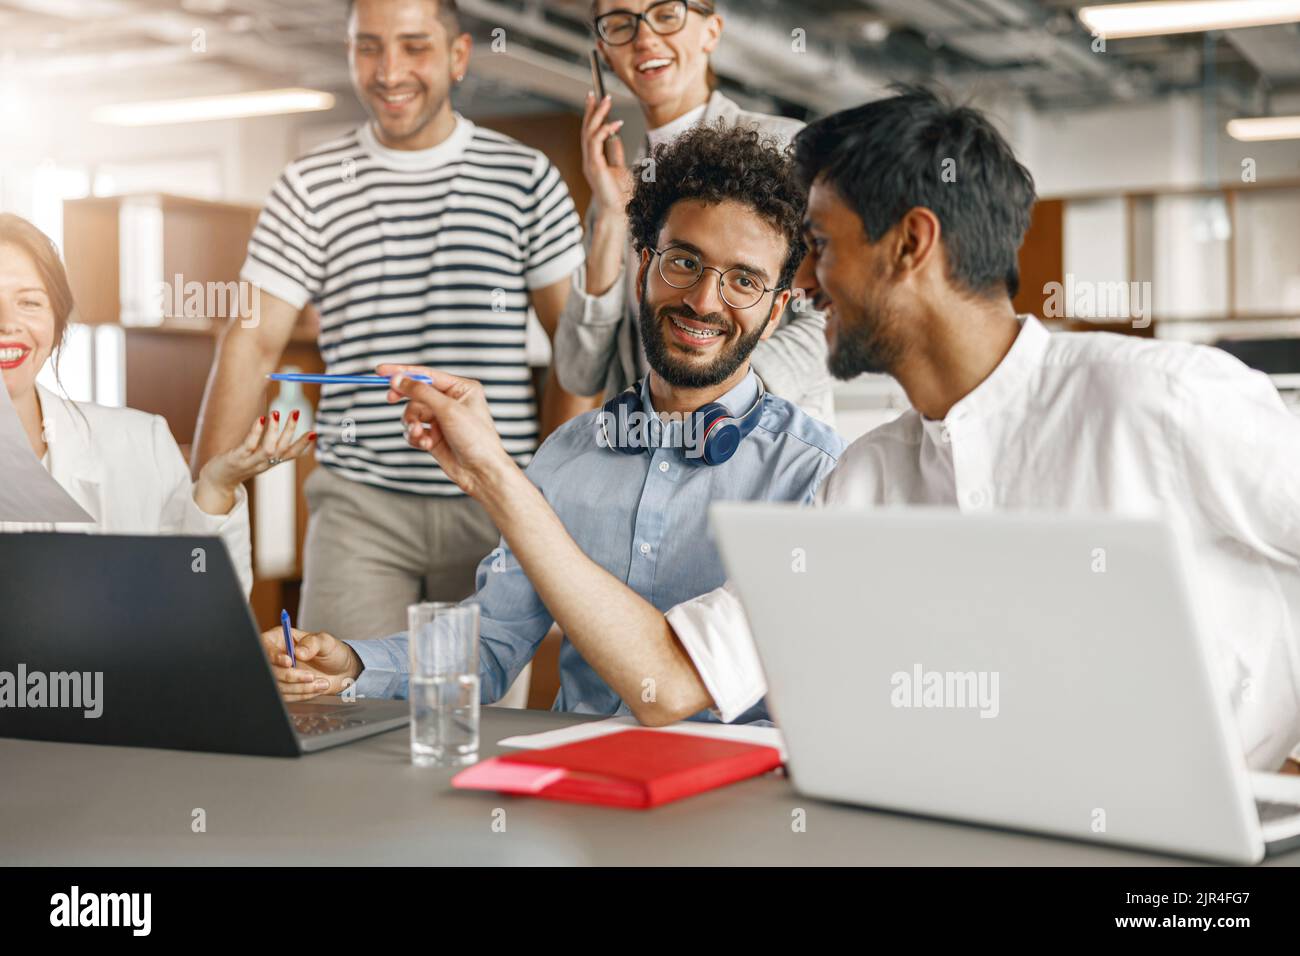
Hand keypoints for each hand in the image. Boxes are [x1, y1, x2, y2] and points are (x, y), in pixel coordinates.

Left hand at [195, 408, 315, 513]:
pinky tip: (260, 419)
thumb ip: (271, 446)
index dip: (303, 444)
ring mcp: (250, 462)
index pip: (291, 454)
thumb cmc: (239, 464)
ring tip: (276, 413)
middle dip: (290, 430)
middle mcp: (264, 464)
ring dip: (274, 431)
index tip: (315, 432)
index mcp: (271, 463)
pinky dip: (256, 432)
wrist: (217, 482)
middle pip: (282, 448)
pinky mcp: (236, 459)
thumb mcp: (258, 457)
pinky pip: (248, 445)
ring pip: (268, 449)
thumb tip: (282, 429)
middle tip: (296, 412)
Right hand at [262, 626, 361, 700]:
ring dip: (300, 687)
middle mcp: (276, 656)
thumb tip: (298, 652)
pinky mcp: (284, 688)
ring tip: (322, 682)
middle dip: (291, 676)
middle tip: (311, 676)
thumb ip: (313, 643)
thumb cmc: (332, 651)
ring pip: (278, 685)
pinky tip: (317, 688)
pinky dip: (302, 694)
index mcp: (280, 638)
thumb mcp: (326, 642)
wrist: (341, 670)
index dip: (274, 656)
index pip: (266, 647)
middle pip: (270, 670)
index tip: (289, 662)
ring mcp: (279, 673)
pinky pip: (286, 696)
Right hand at [376, 363, 517, 499]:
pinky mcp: (434, 436)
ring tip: (419, 434)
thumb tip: (398, 379)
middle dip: (404, 399)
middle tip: (390, 398)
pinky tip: (425, 444)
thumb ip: (421, 392)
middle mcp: (451, 401)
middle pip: (416, 393)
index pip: (427, 374)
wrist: (481, 472)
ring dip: (411, 424)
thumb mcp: (447, 410)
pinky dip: (415, 437)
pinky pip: (414, 430)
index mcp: (461, 388)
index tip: (380, 370)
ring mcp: (442, 419)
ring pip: (412, 413)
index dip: (403, 371)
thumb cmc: (475, 438)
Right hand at [581, 92, 631, 217]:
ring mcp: (590, 163)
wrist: (619, 212)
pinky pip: (595, 142)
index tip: (595, 99)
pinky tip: (614, 123)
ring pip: (589, 133)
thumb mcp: (620, 168)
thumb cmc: (620, 195)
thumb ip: (615, 153)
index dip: (591, 115)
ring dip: (598, 115)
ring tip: (606, 101)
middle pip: (586, 129)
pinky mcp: (594, 167)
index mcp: (594, 159)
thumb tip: (615, 137)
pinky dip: (604, 130)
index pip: (590, 133)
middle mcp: (589, 160)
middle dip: (591, 110)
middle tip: (596, 94)